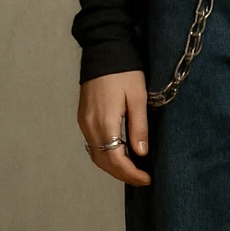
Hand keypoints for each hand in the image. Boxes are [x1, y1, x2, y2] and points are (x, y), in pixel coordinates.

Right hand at [77, 70, 151, 185]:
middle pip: (103, 162)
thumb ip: (138, 127)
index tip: (147, 178)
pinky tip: (119, 154)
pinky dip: (105, 154)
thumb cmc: (124, 72)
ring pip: (96, 155)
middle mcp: (90, 126)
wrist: (103, 50)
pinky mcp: (83, 117)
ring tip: (133, 170)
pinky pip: (92, 144)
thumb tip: (141, 154)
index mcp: (104, 122)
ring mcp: (84, 122)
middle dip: (122, 174)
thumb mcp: (137, 98)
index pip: (116, 160)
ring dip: (113, 166)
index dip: (131, 173)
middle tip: (142, 179)